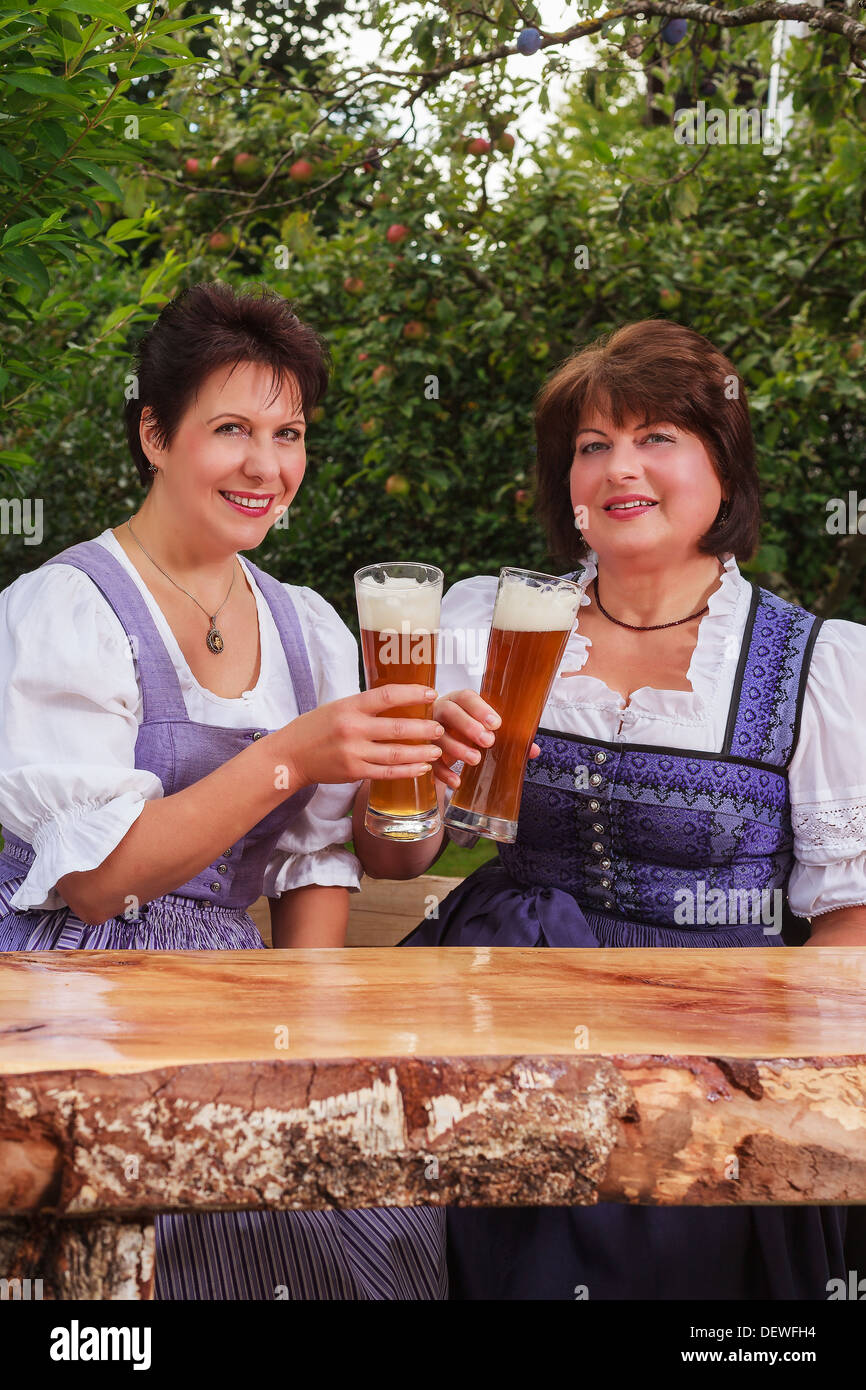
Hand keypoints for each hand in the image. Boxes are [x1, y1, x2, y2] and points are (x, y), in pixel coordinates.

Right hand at [281, 685, 444, 786]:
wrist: (291, 755)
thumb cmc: (316, 727)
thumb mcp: (338, 707)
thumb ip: (365, 706)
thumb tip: (400, 700)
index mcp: (350, 707)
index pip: (388, 695)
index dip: (413, 694)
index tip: (432, 694)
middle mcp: (352, 729)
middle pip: (398, 727)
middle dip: (424, 728)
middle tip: (440, 727)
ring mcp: (354, 752)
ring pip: (396, 753)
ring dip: (421, 752)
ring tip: (438, 749)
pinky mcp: (354, 772)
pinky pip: (387, 772)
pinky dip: (408, 770)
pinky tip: (422, 767)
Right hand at [431, 688, 540, 788]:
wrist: (436, 740)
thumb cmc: (465, 731)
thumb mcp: (484, 730)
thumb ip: (508, 737)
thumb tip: (533, 750)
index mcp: (457, 701)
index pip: (466, 697)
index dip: (480, 709)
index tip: (496, 723)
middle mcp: (440, 711)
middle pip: (450, 712)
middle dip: (469, 726)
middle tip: (488, 741)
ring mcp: (428, 731)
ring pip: (437, 736)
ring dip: (457, 748)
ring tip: (475, 759)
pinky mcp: (421, 751)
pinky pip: (430, 761)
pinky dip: (444, 773)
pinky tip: (457, 781)